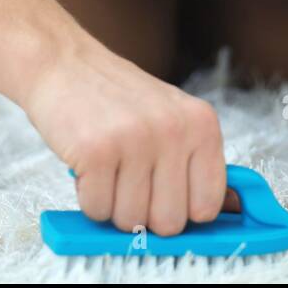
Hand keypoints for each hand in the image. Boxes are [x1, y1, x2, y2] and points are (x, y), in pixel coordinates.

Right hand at [22, 38, 236, 236]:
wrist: (63, 64)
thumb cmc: (116, 98)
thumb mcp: (171, 116)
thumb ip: (194, 162)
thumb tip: (224, 212)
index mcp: (202, 124)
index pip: (209, 205)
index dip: (183, 212)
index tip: (166, 198)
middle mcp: (174, 131)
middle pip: (169, 223)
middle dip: (145, 214)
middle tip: (130, 180)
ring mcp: (136, 140)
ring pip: (131, 221)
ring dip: (114, 204)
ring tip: (108, 167)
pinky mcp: (97, 152)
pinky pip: (97, 210)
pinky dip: (89, 197)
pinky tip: (89, 165)